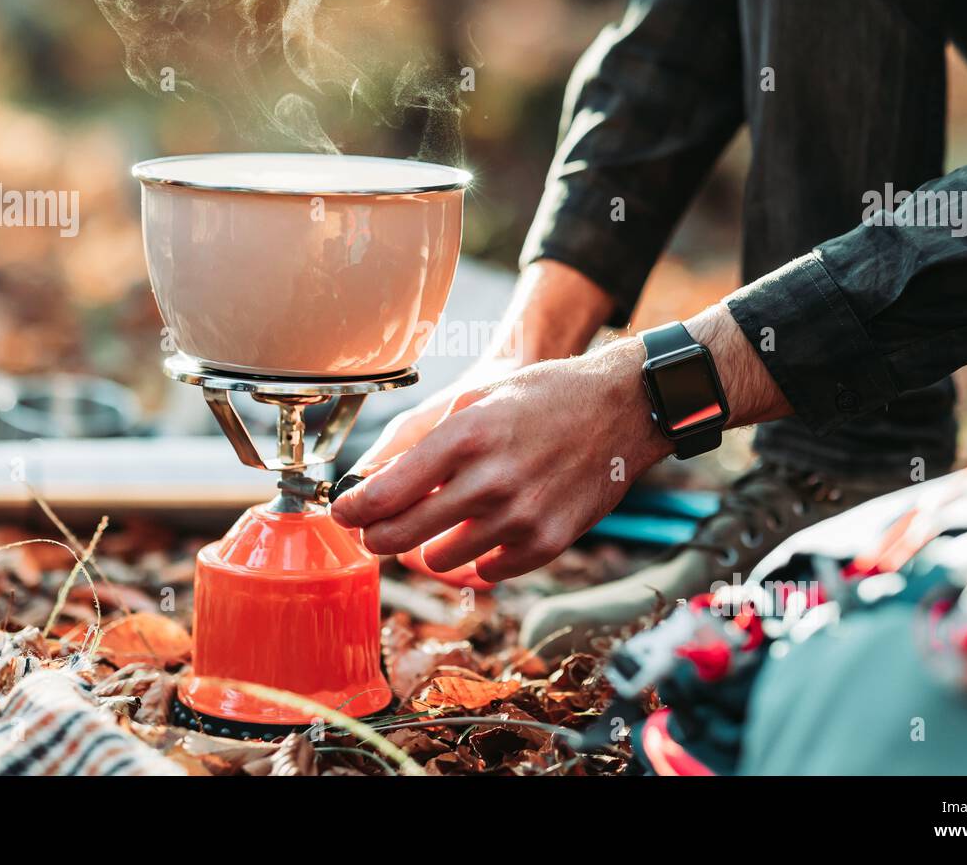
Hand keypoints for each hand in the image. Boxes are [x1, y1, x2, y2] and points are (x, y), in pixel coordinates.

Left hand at [331, 336, 673, 581]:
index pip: (386, 493)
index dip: (353, 511)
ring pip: (441, 559)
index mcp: (465, 436)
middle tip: (375, 532)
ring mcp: (520, 516)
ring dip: (433, 545)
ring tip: (447, 520)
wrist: (621, 408)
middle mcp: (489, 480)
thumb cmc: (543, 397)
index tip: (344, 514)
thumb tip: (367, 477)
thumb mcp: (476, 398)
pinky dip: (481, 555)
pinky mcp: (547, 542)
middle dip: (377, 537)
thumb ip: (419, 440)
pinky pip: (489, 570)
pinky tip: (490, 528)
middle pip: (401, 535)